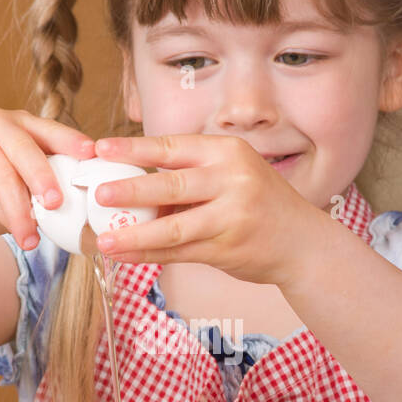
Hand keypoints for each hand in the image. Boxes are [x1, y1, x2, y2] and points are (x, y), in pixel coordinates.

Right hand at [0, 106, 96, 251]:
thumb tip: (86, 204)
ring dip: (22, 211)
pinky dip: (4, 215)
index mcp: (18, 124)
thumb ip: (47, 189)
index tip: (92, 155)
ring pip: (5, 175)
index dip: (71, 141)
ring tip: (33, 239)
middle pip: (26, 148)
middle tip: (57, 203)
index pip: (49, 130)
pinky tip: (17, 234)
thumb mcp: (25, 194)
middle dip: (44, 177)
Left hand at [89, 134, 314, 285]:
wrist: (302, 244)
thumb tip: (131, 181)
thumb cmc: (259, 204)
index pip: (173, 147)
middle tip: (99, 194)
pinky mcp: (227, 248)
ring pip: (172, 227)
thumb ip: (190, 177)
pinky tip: (124, 255)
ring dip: (134, 234)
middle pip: (171, 185)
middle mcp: (232, 180)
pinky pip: (178, 252)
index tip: (101, 148)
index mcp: (227, 152)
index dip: (134, 148)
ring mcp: (231, 216)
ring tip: (103, 238)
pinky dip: (147, 254)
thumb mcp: (232, 175)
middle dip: (131, 191)